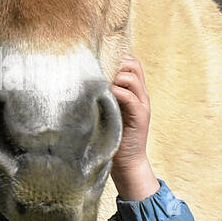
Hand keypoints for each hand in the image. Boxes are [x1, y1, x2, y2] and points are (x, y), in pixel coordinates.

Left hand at [110, 54, 159, 201]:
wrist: (127, 163)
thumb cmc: (112, 137)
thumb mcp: (107, 111)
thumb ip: (102, 96)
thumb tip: (79, 81)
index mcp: (134, 92)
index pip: (131, 63)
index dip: (117, 57)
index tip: (98, 59)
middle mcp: (140, 95)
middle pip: (134, 64)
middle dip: (116, 62)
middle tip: (98, 69)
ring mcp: (142, 104)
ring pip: (133, 77)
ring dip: (115, 75)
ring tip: (100, 81)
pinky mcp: (140, 116)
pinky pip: (130, 96)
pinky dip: (117, 91)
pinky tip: (104, 94)